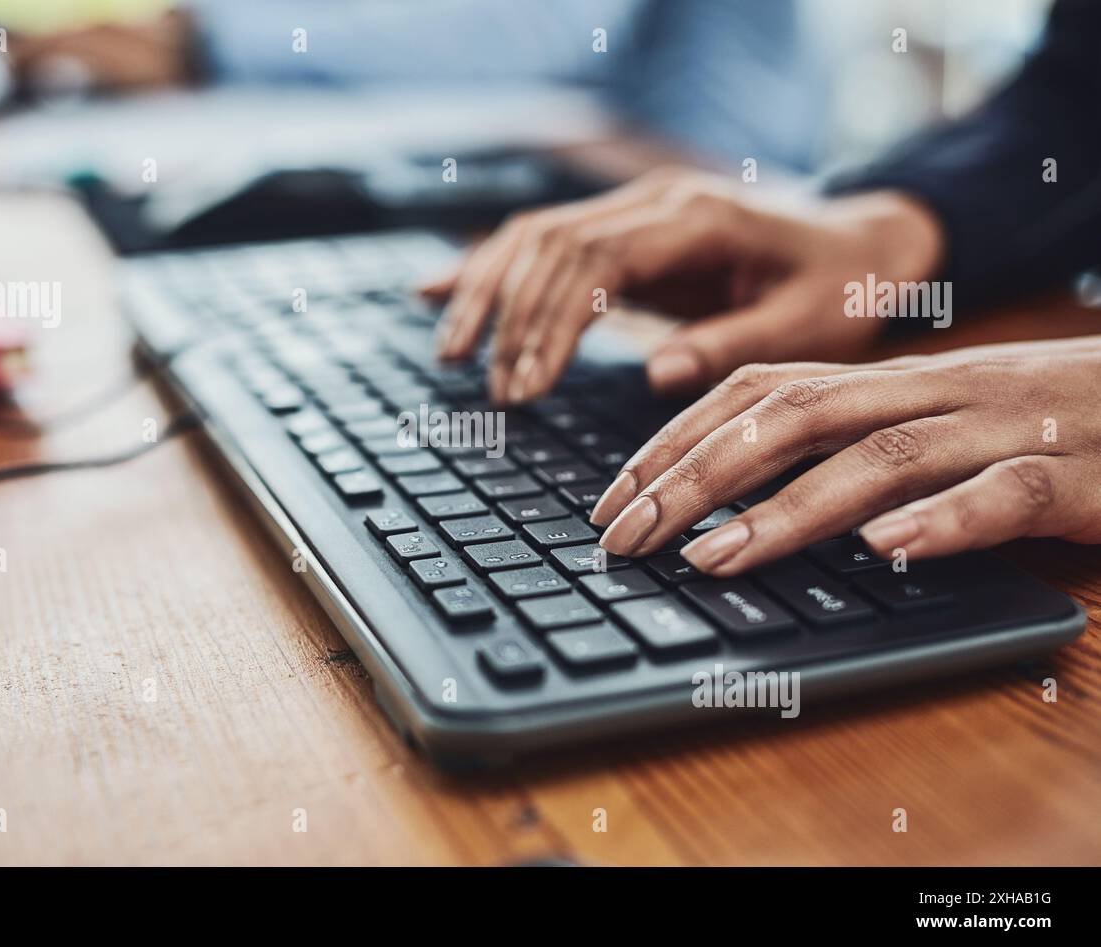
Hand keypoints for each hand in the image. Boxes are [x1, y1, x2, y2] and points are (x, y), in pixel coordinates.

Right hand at [422, 169, 944, 404]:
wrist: (861, 246)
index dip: (549, 322)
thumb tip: (656, 371)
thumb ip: (734, 343)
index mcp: (698, 219)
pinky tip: (441, 290)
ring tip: (450, 352)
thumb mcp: (807, 325)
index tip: (525, 386)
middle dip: (509, 316)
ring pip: (535, 235)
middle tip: (492, 390)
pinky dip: (492, 268)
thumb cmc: (840, 290)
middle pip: (551, 242)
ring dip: (486, 290)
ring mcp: (637, 210)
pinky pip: (544, 242)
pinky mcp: (626, 231)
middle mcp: (657, 202)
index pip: (595, 259)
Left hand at [589, 338, 1100, 573]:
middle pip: (794, 417)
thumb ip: (839, 443)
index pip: (757, 392)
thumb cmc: (1035, 420)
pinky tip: (887, 551)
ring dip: (789, 508)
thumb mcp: (924, 420)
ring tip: (713, 556)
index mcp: (887, 382)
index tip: (612, 497)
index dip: (675, 439)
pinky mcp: (1080, 474)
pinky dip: (945, 520)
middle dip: (696, 475)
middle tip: (626, 537)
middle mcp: (931, 393)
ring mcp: (1003, 428)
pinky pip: (1008, 493)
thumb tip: (728, 500)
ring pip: (883, 454)